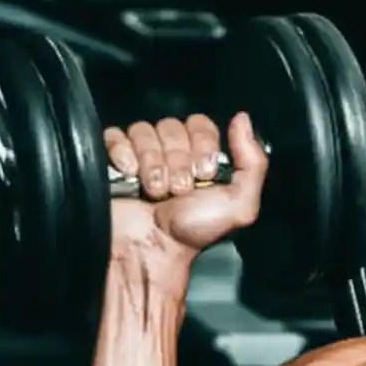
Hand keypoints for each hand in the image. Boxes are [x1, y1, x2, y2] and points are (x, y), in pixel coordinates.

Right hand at [104, 113, 266, 259]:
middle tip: (179, 189)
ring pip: (144, 130)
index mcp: (201, 156)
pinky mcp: (113, 158)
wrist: (151, 247)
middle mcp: (172, 151)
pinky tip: (130, 177)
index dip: (202, 145)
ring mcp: (141, 154)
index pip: (200, 124)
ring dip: (152, 164)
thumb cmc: (195, 231)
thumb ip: (253, 162)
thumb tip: (243, 119)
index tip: (203, 175)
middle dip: (178, 161)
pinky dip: (124, 155)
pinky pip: (115, 135)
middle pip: (171, 126)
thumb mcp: (240, 203)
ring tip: (156, 192)